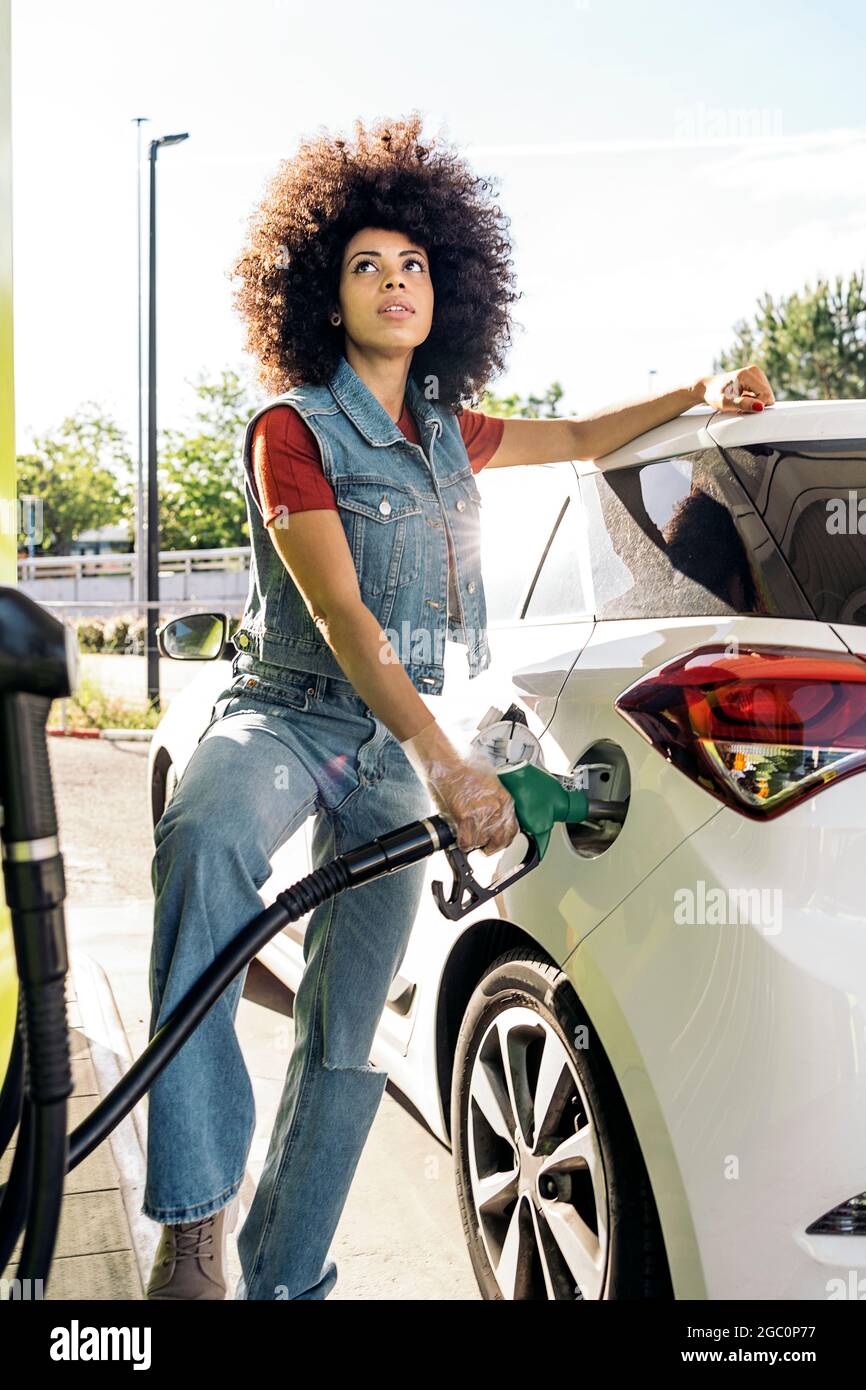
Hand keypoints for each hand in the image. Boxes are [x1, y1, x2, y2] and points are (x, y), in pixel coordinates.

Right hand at [399, 719, 520, 854]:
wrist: (445, 758)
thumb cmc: (462, 762)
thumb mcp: (487, 779)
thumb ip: (491, 798)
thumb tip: (488, 811)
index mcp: (503, 798)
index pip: (512, 829)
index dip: (503, 839)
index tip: (497, 841)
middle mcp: (496, 808)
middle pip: (499, 841)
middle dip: (490, 846)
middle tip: (482, 847)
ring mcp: (481, 814)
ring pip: (480, 843)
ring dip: (473, 843)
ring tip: (466, 835)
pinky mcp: (464, 818)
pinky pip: (465, 842)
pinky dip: (461, 843)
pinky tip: (458, 837)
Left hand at [694, 364, 775, 413]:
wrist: (709, 388)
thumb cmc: (714, 395)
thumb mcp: (725, 403)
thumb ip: (742, 404)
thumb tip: (760, 407)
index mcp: (747, 374)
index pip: (766, 394)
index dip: (757, 406)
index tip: (743, 409)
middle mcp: (754, 370)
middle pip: (768, 394)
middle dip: (757, 404)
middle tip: (741, 405)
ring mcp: (756, 372)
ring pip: (767, 394)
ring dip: (756, 401)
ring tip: (741, 400)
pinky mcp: (757, 376)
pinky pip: (764, 392)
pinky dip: (755, 398)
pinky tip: (744, 397)